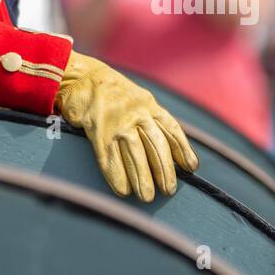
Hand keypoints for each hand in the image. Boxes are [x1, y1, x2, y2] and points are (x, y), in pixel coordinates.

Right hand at [54, 50, 199, 201]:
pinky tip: (122, 191)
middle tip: (169, 191)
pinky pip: (109, 158)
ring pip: (135, 155)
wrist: (82, 77)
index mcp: (149, 105)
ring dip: (142, 179)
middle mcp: (137, 114)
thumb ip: (153, 119)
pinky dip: (117, 177)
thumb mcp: (139, 99)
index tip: (191, 167)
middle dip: (164, 171)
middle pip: (156, 146)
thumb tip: (170, 147)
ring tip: (147, 197)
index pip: (172, 130)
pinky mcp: (98, 130)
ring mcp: (117, 122)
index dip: (183, 150)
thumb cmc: (113, 94)